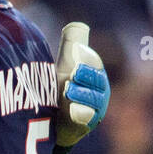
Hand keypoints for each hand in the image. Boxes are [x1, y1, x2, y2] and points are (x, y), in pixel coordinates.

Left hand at [55, 23, 109, 146]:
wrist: (53, 120)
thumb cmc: (63, 87)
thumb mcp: (67, 65)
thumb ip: (72, 46)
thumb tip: (77, 26)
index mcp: (95, 75)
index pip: (95, 64)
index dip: (88, 58)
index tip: (77, 54)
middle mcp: (99, 92)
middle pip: (96, 82)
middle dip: (85, 76)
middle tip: (73, 72)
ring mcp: (94, 111)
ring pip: (93, 101)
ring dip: (81, 94)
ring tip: (68, 90)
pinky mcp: (84, 127)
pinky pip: (87, 120)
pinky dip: (80, 114)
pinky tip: (71, 109)